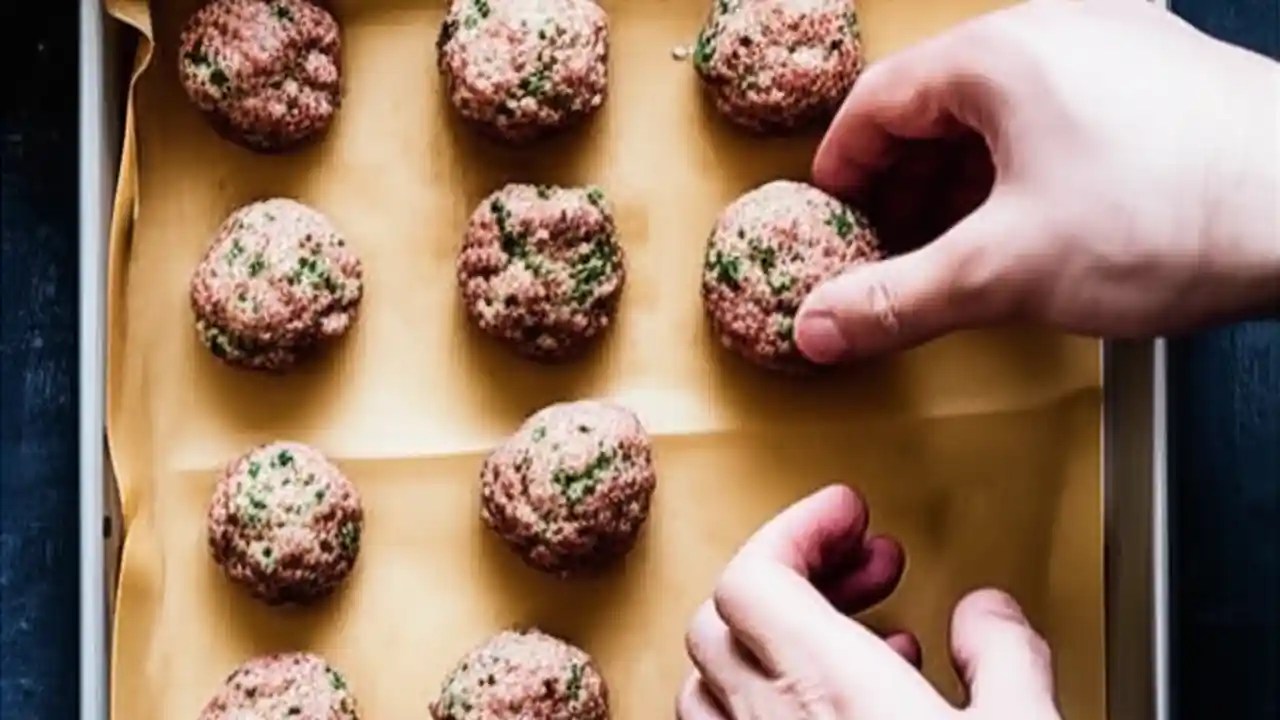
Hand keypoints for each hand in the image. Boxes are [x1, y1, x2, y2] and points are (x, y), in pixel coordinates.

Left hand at [677, 486, 1059, 719]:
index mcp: (826, 688)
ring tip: (857, 646)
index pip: (753, 575)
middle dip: (794, 573)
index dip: (796, 528)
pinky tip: (839, 713)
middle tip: (865, 569)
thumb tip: (986, 615)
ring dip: (770, 644)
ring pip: (711, 684)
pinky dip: (764, 706)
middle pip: (723, 616)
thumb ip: (1005, 655)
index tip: (846, 514)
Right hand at [797, 0, 1279, 361]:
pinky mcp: (1160, 84)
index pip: (876, 101)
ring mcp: (1115, 50)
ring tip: (949, 248)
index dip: (839, 170)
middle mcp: (1055, 32)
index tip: (827, 221)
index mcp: (1000, 54)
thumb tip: (821, 324)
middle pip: (935, 105)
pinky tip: (1025, 226)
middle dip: (898, 184)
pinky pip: (1055, 119)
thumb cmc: (1181, 215)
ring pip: (998, 113)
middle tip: (882, 248)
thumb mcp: (1007, 271)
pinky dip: (1019, 172)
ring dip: (957, 182)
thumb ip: (897, 300)